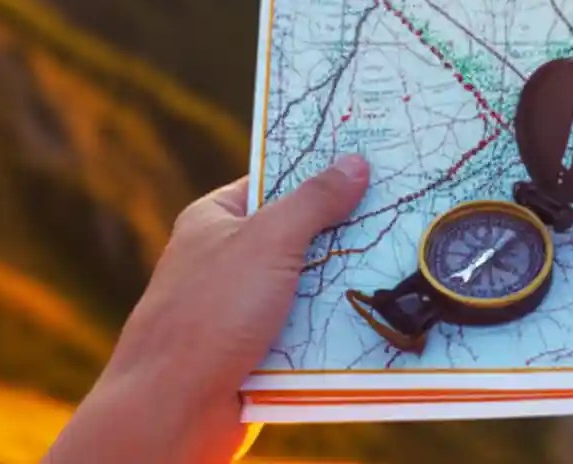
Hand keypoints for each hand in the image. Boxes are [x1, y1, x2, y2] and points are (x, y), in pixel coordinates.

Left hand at [45, 155, 369, 463]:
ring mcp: (241, 307)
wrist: (172, 409)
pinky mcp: (256, 349)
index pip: (274, 182)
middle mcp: (226, 259)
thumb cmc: (209, 314)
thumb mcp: (268, 241)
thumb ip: (314, 201)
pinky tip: (373, 319)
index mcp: (215, 220)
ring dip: (343, 285)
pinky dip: (333, 326)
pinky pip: (307, 328)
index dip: (319, 173)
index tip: (371, 164)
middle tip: (399, 216)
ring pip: (308, 285)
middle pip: (298, 234)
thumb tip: (354, 164)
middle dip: (343, 233)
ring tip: (400, 267)